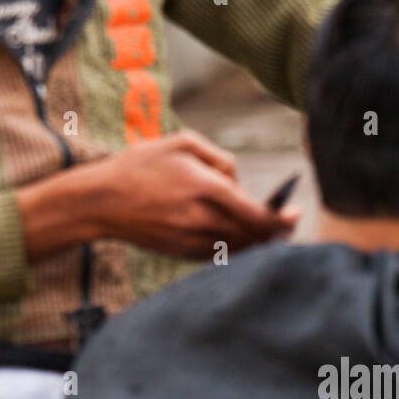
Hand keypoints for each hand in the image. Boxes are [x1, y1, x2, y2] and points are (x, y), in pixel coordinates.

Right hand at [17, 130, 298, 261]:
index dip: (281, 218)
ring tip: (270, 232)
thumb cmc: (140, 166)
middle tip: (289, 224)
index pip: (256, 213)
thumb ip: (219, 158)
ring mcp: (193, 240)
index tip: (296, 215)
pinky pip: (221, 255)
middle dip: (275, 232)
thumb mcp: (180, 144)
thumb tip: (239, 181)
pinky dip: (236, 249)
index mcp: (206, 188)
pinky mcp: (184, 253)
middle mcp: (203, 218)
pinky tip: (241, 239)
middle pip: (254, 235)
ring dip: (258, 242)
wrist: (101, 202)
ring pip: (240, 247)